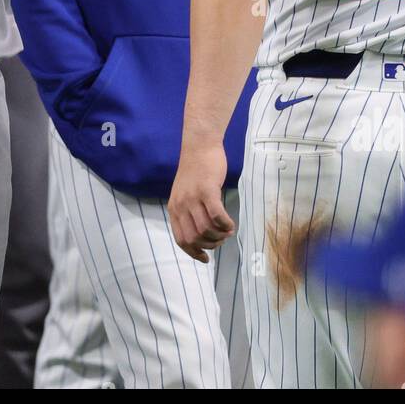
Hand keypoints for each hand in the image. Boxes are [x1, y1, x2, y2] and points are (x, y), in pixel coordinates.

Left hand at [168, 142, 233, 262]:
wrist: (200, 145)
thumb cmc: (196, 169)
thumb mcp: (185, 193)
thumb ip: (189, 212)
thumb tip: (202, 234)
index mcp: (174, 208)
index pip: (181, 239)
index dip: (194, 253)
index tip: (206, 258)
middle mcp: (181, 205)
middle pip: (195, 238)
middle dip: (211, 244)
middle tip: (222, 239)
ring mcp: (193, 198)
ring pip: (206, 229)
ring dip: (220, 235)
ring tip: (228, 230)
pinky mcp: (207, 190)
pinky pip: (217, 216)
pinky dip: (225, 224)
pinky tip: (230, 223)